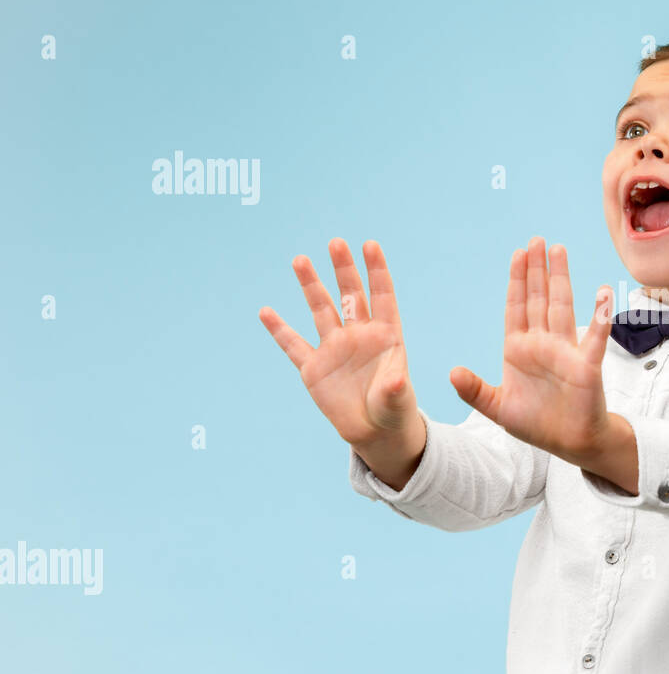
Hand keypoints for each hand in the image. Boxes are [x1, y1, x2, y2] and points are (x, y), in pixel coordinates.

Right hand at [259, 238, 418, 448]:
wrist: (373, 430)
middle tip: (336, 243)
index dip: (376, 270)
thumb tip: (397, 381)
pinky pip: (293, 344)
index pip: (382, 296)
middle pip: (350, 295)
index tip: (370, 244)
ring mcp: (334, 348)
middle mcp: (359, 335)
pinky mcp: (313, 367)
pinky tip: (266, 311)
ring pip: (321, 309)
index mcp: (386, 336)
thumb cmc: (392, 409)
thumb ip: (396, 388)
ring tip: (300, 259)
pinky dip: (279, 329)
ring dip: (311, 285)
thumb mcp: (397, 400)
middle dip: (343, 269)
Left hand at [449, 236, 614, 465]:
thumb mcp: (498, 409)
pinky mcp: (586, 365)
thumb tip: (452, 372)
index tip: (517, 254)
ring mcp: (566, 351)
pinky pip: (594, 337)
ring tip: (559, 251)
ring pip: (562, 307)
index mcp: (519, 350)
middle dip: (537, 270)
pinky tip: (602, 293)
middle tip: (537, 240)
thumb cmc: (536, 424)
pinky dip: (600, 316)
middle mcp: (543, 344)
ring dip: (561, 279)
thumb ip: (475, 391)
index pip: (516, 307)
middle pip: (539, 299)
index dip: (516, 281)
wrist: (569, 444)